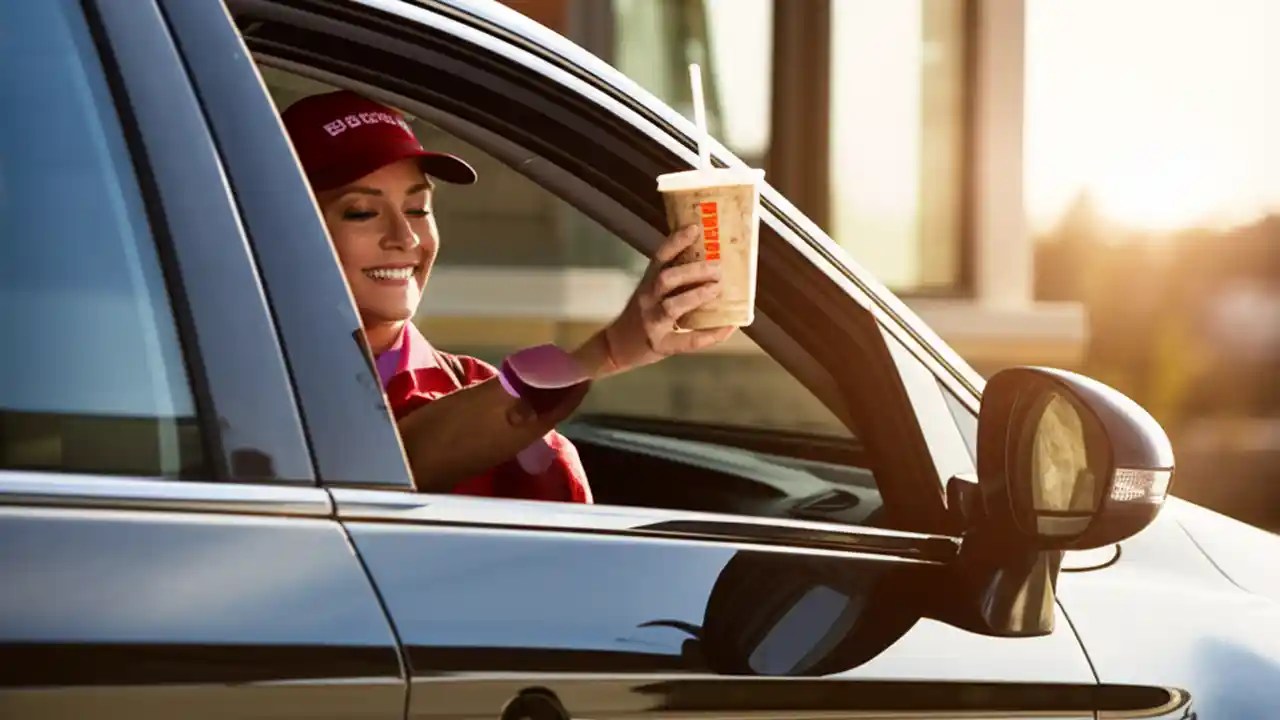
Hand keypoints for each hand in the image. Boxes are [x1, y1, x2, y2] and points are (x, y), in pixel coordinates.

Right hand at [597, 224, 735, 373]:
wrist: (617, 347)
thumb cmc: (640, 316)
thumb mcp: (649, 293)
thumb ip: (671, 280)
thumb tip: (709, 264)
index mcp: (647, 284)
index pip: (660, 258)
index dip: (676, 242)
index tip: (695, 228)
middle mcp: (647, 300)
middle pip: (667, 279)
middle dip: (693, 271)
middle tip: (718, 268)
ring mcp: (652, 323)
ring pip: (673, 306)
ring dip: (697, 295)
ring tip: (717, 288)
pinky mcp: (661, 344)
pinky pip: (688, 340)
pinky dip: (710, 334)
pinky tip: (728, 327)